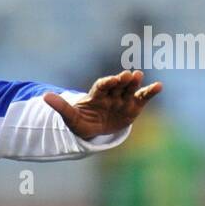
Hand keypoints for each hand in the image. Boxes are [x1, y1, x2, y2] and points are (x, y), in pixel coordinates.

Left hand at [43, 70, 161, 139]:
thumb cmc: (81, 122)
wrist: (93, 130)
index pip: (102, 86)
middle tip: (128, 75)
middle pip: (117, 85)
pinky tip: (160, 86)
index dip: (107, 82)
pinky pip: (143, 98)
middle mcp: (111, 94)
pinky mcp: (134, 106)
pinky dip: (151, 92)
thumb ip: (60, 106)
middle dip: (122, 80)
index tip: (113, 79)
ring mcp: (123, 99)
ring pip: (130, 89)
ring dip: (135, 83)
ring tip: (140, 76)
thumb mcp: (70, 117)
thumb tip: (45, 97)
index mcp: (96, 94)